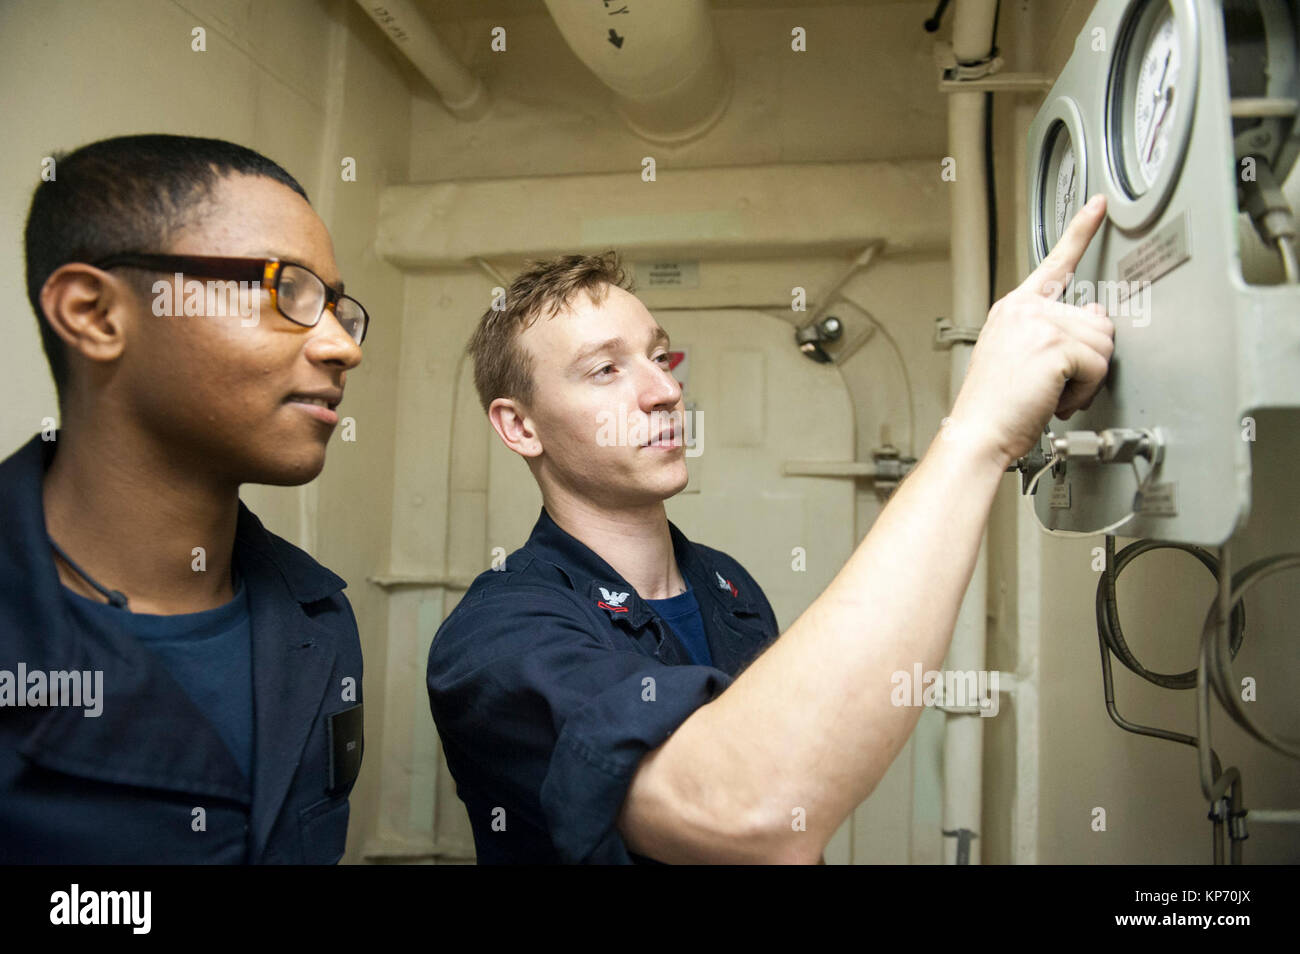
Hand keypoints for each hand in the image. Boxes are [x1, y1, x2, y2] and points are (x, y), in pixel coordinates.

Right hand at [948, 194, 1114, 467]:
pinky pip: (1099, 365)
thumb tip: (1095, 316)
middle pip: (1096, 321)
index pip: (1054, 263)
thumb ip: (1055, 332)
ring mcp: (1039, 323)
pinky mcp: (1054, 345)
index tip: (1098, 205)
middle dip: (1087, 360)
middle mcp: (1025, 309)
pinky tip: (1056, 400)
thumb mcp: (1021, 359)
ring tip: (1053, 394)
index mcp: (1013, 309)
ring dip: (1088, 379)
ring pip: (1103, 343)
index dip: (1080, 231)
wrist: (977, 432)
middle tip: (1054, 385)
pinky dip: (1086, 391)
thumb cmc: (994, 407)